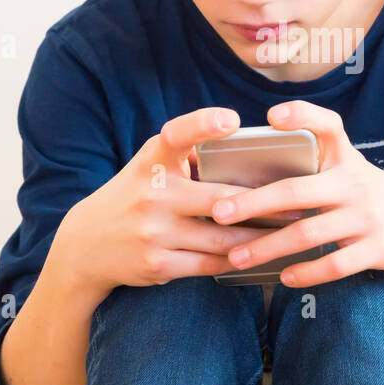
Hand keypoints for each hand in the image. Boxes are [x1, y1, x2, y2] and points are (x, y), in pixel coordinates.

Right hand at [55, 107, 278, 295]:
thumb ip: (188, 156)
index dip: (203, 124)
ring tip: (288, 235)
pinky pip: (209, 264)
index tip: (232, 120)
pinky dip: (237, 261)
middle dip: (264, 205)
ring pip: (222, 238)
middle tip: (298, 204)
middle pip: (219, 199)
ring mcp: (154, 231)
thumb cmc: (134, 196)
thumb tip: (249, 153)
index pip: (176, 134)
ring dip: (259, 238)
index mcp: (151, 160)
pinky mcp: (158, 264)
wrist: (86, 245)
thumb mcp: (149, 166)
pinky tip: (259, 257)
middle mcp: (152, 193)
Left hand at [208, 101, 383, 286]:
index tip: (272, 116)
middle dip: (254, 202)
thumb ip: (312, 168)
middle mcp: (355, 183)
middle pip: (296, 190)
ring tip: (236, 256)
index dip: (303, 115)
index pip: (329, 125)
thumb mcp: (349, 171)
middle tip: (219, 211)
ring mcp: (367, 217)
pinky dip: (307, 272)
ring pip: (308, 234)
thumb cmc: (369, 195)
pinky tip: (283, 277)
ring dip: (268, 247)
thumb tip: (245, 177)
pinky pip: (335, 264)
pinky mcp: (377, 248)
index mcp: (345, 158)